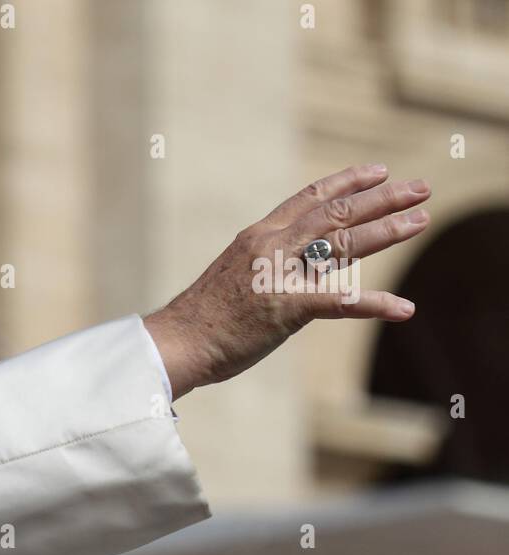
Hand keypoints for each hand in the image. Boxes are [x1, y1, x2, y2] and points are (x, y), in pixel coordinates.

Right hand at [143, 164, 429, 398]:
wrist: (175, 342)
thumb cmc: (201, 318)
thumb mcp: (235, 276)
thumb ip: (267, 266)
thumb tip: (291, 270)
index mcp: (258, 237)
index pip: (309, 198)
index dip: (347, 182)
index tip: (378, 171)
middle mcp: (271, 246)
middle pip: (336, 213)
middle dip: (382, 198)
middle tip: (420, 188)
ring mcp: (278, 274)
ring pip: (344, 243)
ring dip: (388, 230)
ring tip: (420, 220)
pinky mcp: (285, 307)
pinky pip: (339, 301)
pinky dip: (374, 304)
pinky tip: (403, 309)